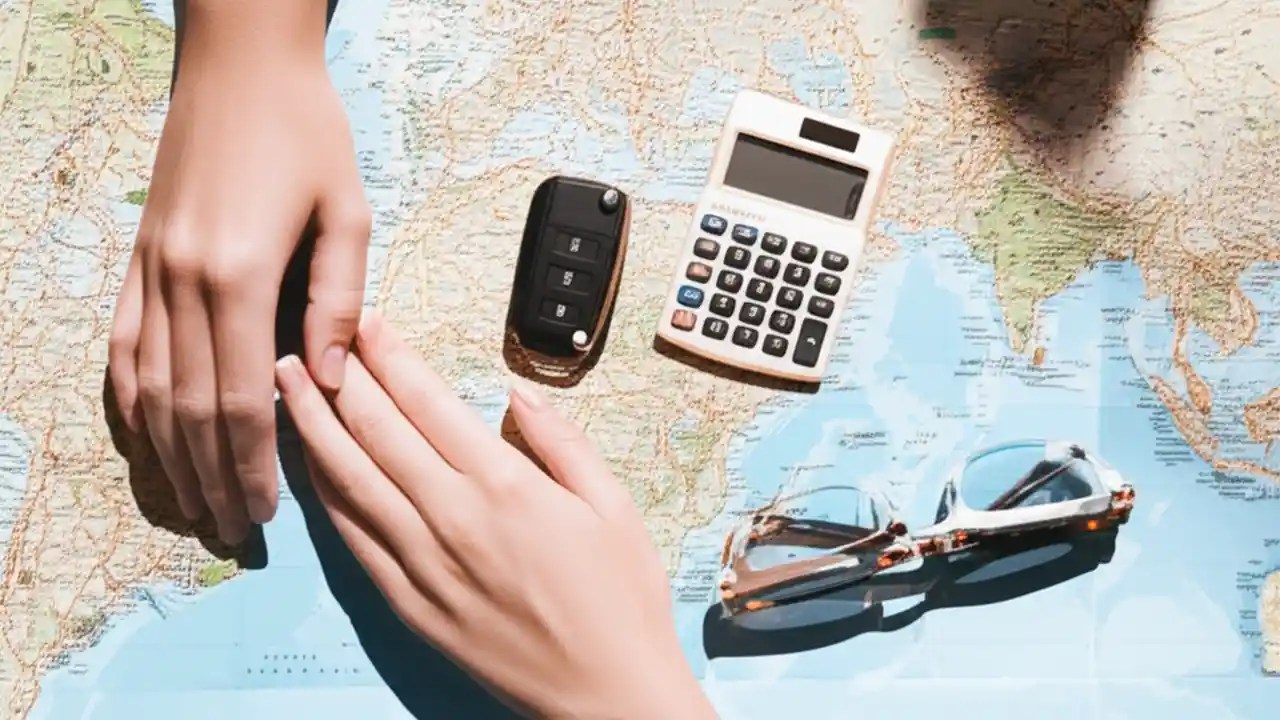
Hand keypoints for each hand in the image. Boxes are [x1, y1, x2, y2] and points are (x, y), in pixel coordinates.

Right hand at [107, 2, 370, 542]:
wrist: (240, 67)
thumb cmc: (308, 134)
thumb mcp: (347, 214)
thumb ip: (338, 304)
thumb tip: (331, 385)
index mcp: (241, 277)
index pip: (241, 399)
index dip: (251, 464)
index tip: (264, 511)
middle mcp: (183, 283)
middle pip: (190, 408)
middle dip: (210, 478)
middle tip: (230, 530)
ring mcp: (150, 273)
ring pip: (149, 389)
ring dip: (169, 456)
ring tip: (191, 507)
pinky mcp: (137, 261)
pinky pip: (122, 347)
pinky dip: (131, 401)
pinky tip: (147, 438)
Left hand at [274, 312, 716, 719]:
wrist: (606, 694)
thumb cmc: (622, 599)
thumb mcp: (613, 505)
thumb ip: (561, 442)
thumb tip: (516, 395)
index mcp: (506, 485)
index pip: (427, 403)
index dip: (390, 357)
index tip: (366, 322)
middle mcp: (453, 518)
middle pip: (376, 431)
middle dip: (338, 376)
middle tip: (309, 336)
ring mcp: (423, 564)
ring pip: (349, 480)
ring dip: (312, 425)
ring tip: (286, 384)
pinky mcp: (408, 605)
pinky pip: (353, 538)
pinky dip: (324, 493)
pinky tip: (310, 465)